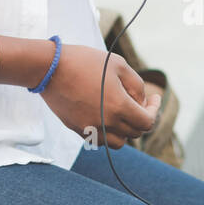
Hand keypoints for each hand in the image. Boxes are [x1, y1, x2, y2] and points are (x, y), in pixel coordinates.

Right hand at [41, 44, 160, 148]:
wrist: (50, 68)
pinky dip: (108, 132)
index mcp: (119, 107)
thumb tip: (141, 101)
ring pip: (118, 142)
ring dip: (125, 130)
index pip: (147, 123)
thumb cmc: (84, 62)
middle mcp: (106, 123)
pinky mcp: (78, 129)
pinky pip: (100, 140)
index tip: (154, 98)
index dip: (154, 110)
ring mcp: (91, 129)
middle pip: (134, 133)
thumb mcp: (118, 64)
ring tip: (122, 112)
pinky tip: (105, 115)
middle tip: (138, 100)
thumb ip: (136, 84)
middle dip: (141, 117)